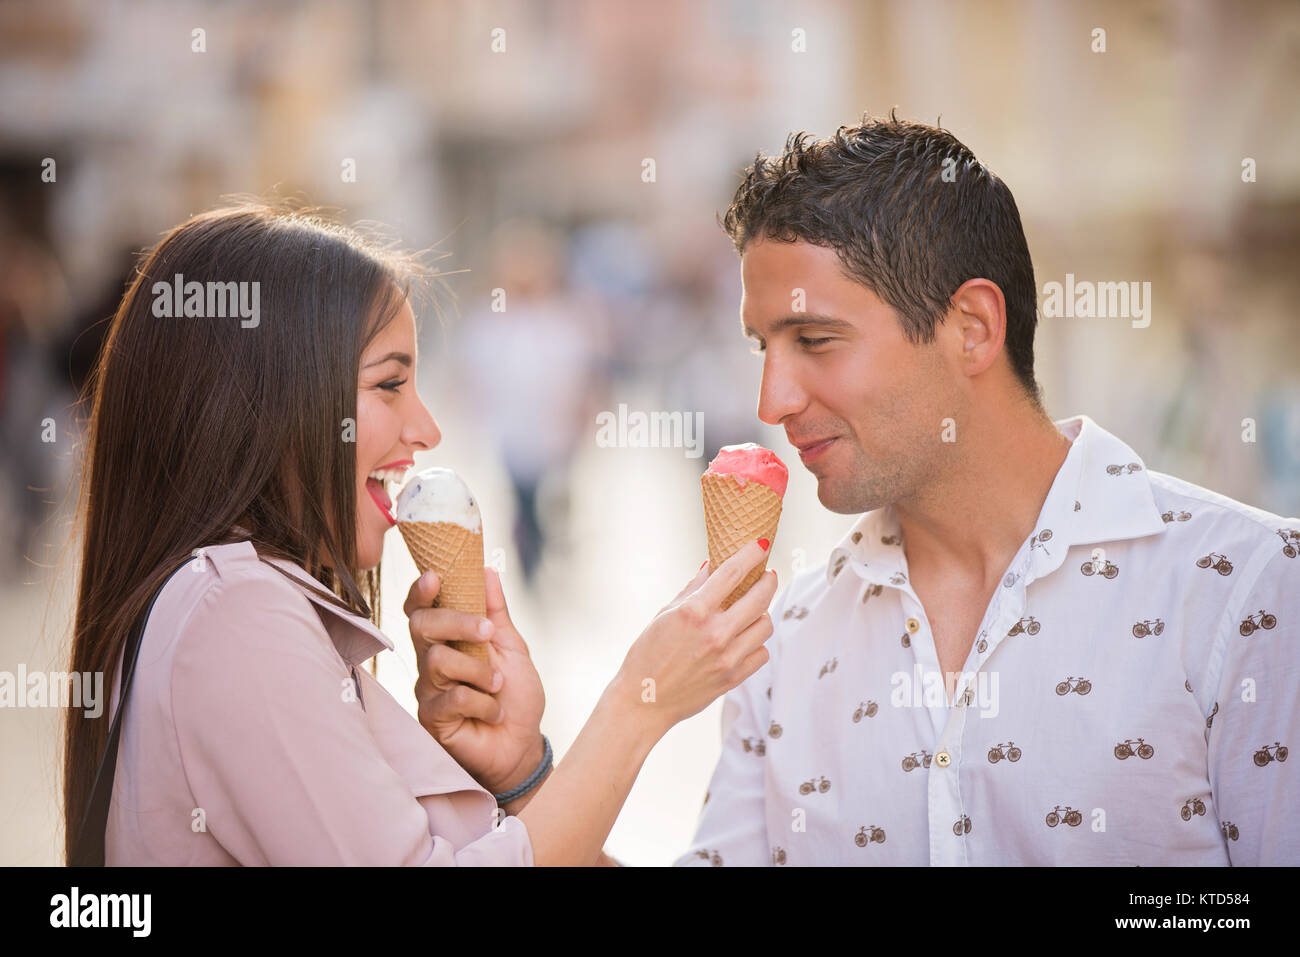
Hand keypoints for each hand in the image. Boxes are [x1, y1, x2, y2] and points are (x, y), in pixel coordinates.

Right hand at [404, 566, 545, 793]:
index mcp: (448, 639)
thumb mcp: (512, 647)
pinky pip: (454, 698)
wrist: (522, 745)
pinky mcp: (431, 718)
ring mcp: (428, 690)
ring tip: (498, 686)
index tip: (434, 576)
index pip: (421, 609)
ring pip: (438, 660)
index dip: (421, 591)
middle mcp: (430, 661)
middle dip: (457, 623)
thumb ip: (495, 612)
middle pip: (422, 625)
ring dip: (479, 671)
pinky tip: (493, 712)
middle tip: (486, 633)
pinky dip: (484, 702)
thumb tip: (486, 570)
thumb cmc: (515, 697)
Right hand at [611, 540, 776, 735]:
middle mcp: (715, 633)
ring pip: (765, 625)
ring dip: (762, 613)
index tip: (761, 545)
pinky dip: (756, 643)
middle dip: (768, 580)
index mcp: (694, 612)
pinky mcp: (734, 678)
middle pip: (759, 597)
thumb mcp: (664, 615)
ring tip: (752, 610)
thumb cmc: (647, 656)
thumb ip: (692, 590)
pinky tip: (744, 638)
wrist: (644, 701)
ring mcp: (727, 658)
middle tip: (767, 575)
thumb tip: (711, 566)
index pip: (732, 573)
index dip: (750, 554)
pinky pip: (761, 653)